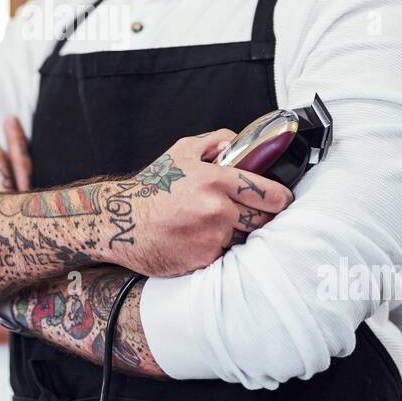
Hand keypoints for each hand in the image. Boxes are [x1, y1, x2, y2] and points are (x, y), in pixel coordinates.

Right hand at [97, 129, 294, 277]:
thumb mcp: (180, 151)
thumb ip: (214, 141)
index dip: (280, 199)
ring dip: (237, 233)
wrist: (121, 221)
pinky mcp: (203, 259)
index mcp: (216, 180)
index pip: (269, 193)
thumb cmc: (151, 187)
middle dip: (261, 217)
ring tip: (212, 225)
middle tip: (248, 213)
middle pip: (264, 219)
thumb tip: (239, 142)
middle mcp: (217, 209)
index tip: (281, 200)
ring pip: (244, 238)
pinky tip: (198, 239)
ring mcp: (212, 237)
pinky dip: (217, 248)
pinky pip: (224, 255)